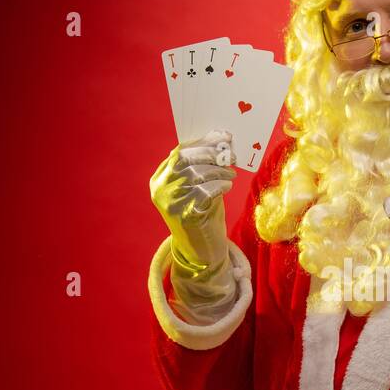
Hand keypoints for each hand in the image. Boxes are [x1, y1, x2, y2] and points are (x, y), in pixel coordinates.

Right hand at [150, 130, 236, 276]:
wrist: (200, 252)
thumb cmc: (202, 215)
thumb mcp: (197, 188)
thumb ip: (201, 167)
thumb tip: (221, 141)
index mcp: (159, 180)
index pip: (178, 152)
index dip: (203, 142)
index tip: (223, 137)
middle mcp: (160, 190)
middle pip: (185, 159)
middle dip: (211, 153)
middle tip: (231, 155)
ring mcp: (170, 203)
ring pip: (196, 174)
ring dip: (218, 170)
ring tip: (231, 175)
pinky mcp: (184, 215)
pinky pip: (205, 192)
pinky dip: (219, 186)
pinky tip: (227, 187)